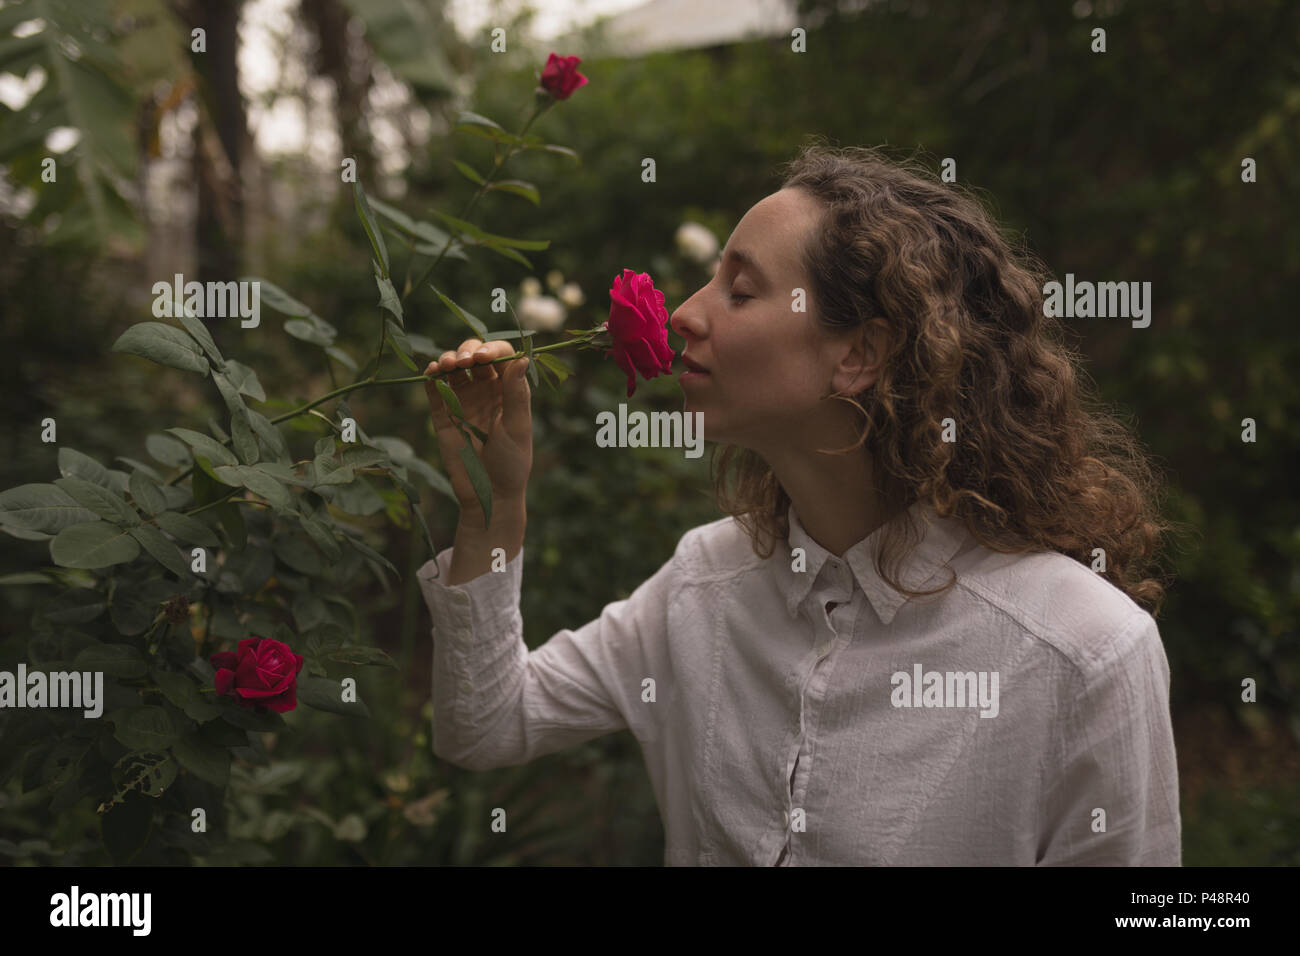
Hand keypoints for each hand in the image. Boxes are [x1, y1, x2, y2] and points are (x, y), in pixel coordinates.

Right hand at [424, 338, 532, 511]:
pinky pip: (434, 389)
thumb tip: (523, 358)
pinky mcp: (443, 413)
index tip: (483, 356)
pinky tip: (431, 374)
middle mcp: (485, 389)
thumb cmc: (511, 462)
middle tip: (464, 362)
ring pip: (452, 368)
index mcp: (509, 389)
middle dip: (467, 351)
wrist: (488, 494)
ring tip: (446, 366)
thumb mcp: (517, 426)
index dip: (491, 349)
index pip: (501, 356)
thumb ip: (516, 393)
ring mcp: (463, 399)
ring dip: (447, 359)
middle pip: (473, 355)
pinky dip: (431, 377)